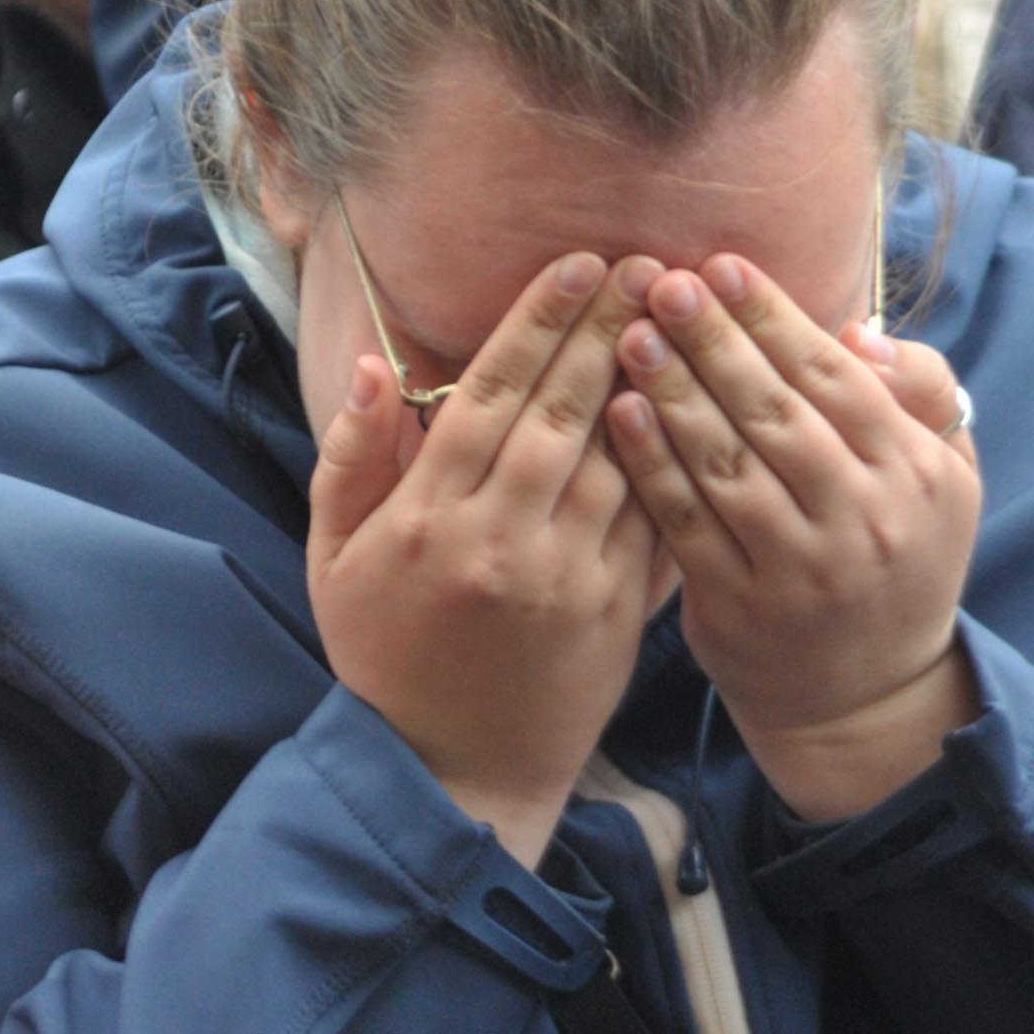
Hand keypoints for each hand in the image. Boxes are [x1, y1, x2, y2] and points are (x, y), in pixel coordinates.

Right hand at [309, 250, 675, 862]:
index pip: (490, 398)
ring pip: (621, 458)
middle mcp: (499, 540)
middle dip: (608, 328)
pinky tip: (700, 409)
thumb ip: (350, 461)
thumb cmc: (383, 655)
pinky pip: (655, 520)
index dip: (538, 324)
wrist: (447, 771)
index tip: (579, 265)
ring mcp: (565, 577)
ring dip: (656, 380)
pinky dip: (678, 460)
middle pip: (564, 411)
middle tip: (650, 263)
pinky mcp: (616, 612)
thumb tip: (373, 370)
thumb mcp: (334, 560)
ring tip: (683, 318)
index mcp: (426, 521)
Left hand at [605, 252, 979, 822]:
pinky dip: (653, 464)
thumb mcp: (944, 482)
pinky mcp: (740, 604)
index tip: (720, 265)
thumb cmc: (898, 563)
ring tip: (630, 334)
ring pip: (728, 461)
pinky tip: (619, 413)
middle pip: (776, 410)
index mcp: (914, 472)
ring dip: (675, 392)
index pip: (834, 377)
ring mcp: (800, 565)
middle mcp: (863, 515)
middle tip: (661, 281)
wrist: (866, 695)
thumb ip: (921, 398)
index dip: (773, 317)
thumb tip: (860, 331)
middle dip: (715, 340)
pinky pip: (688, 522)